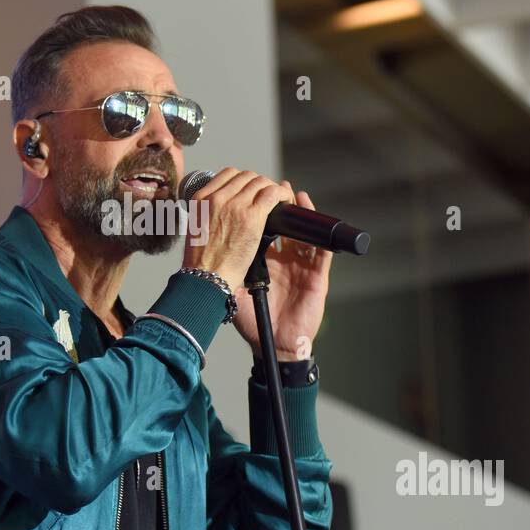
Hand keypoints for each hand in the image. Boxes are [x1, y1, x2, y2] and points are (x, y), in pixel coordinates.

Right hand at [180, 168, 294, 290]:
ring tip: (278, 200)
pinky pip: (272, 193)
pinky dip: (282, 195)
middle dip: (260, 184)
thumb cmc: (201, 262)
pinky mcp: (252, 215)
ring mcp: (235, 204)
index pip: (228, 175)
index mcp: (201, 199)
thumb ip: (209, 215)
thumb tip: (222, 213)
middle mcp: (218, 197)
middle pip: (246, 176)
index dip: (244, 180)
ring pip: (260, 181)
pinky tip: (286, 202)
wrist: (205, 277)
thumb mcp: (195, 229)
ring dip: (272, 188)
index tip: (250, 190)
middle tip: (267, 197)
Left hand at [229, 186, 331, 360]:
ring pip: (304, 232)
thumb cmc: (254, 321)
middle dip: (277, 203)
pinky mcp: (317, 277)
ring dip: (299, 210)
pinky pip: (322, 251)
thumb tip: (207, 250)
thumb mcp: (235, 291)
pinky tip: (311, 216)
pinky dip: (319, 231)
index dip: (258, 211)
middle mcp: (283, 260)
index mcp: (264, 261)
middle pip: (283, 225)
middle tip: (272, 186)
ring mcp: (301, 267)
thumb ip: (227, 271)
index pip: (263, 229)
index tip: (250, 193)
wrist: (273, 343)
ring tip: (291, 193)